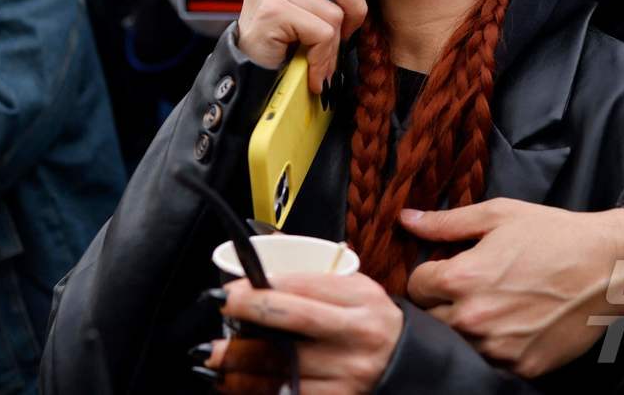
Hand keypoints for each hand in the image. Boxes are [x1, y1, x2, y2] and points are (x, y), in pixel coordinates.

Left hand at [204, 272, 403, 394]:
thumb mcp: (355, 290)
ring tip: (214, 355)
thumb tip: (262, 244)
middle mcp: (356, 333)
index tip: (228, 290)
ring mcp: (348, 371)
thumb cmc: (370, 322)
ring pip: (283, 364)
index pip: (302, 286)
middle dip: (246, 314)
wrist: (409, 365)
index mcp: (360, 297)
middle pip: (291, 320)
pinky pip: (288, 394)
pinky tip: (233, 383)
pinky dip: (255, 390)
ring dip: (240, 361)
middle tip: (215, 310)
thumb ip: (312, 275)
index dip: (259, 287)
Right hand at [235, 0, 371, 91]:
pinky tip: (310, 69)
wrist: (251, 74)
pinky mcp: (272, 8)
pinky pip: (323, 31)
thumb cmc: (285, 37)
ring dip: (334, 43)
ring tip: (317, 58)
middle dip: (355, 10)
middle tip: (344, 36)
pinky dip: (323, 57)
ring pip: (334, 10)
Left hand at [402, 199, 623, 377]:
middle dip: (440, 303)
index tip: (445, 268)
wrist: (608, 268)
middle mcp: (474, 318)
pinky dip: (492, 346)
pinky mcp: (522, 366)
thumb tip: (406, 220)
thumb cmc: (553, 234)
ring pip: (455, 343)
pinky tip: (510, 324)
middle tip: (466, 288)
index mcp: (462, 278)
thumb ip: (446, 223)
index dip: (428, 274)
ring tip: (490, 305)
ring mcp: (498, 347)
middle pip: (428, 319)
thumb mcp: (498, 216)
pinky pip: (488, 361)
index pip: (415, 286)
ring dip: (463, 327)